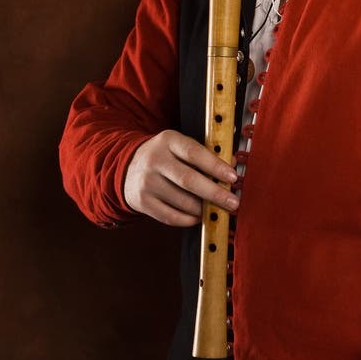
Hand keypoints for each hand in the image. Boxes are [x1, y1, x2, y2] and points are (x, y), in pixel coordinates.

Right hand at [124, 129, 238, 225]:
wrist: (128, 167)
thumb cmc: (165, 156)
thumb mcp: (180, 146)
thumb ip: (206, 152)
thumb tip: (232, 163)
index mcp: (168, 140)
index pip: (194, 152)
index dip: (215, 166)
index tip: (233, 177)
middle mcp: (155, 160)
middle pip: (189, 180)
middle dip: (215, 193)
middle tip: (233, 202)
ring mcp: (147, 182)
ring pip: (181, 201)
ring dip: (203, 208)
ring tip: (217, 209)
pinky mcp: (142, 201)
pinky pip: (170, 216)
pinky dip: (188, 219)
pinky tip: (198, 216)